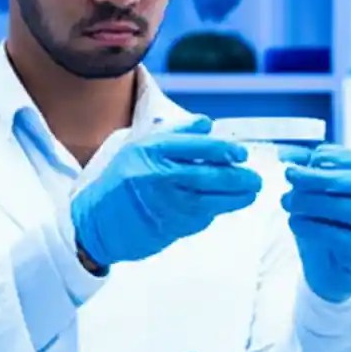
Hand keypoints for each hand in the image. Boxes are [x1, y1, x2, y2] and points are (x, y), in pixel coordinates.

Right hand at [71, 116, 262, 267]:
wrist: (95, 221)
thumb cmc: (121, 180)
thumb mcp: (139, 147)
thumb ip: (175, 134)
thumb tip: (208, 124)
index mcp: (149, 151)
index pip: (195, 147)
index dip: (223, 151)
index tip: (242, 154)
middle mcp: (156, 176)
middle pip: (208, 175)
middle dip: (237, 177)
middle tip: (255, 179)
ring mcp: (162, 204)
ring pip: (209, 201)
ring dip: (235, 198)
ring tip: (250, 193)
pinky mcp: (167, 227)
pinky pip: (199, 218)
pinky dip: (213, 212)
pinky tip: (222, 207)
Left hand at [281, 145, 350, 302]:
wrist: (328, 268)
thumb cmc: (320, 223)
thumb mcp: (309, 195)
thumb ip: (303, 173)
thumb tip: (285, 155)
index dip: (337, 156)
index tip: (311, 158)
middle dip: (319, 176)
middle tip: (289, 174)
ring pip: (349, 208)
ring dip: (312, 202)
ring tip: (286, 203)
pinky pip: (340, 236)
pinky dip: (313, 227)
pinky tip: (294, 223)